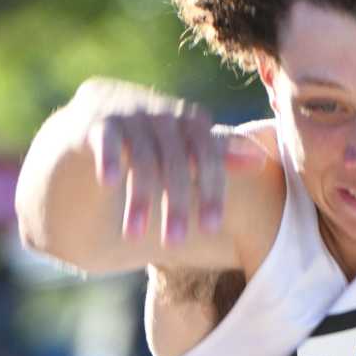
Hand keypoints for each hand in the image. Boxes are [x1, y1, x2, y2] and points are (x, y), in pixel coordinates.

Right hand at [88, 105, 269, 247]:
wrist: (94, 123)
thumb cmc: (152, 146)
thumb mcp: (184, 152)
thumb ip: (217, 155)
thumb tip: (261, 159)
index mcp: (188, 119)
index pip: (207, 154)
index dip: (211, 189)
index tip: (210, 227)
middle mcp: (161, 112)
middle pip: (175, 160)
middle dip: (176, 203)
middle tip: (175, 243)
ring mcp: (128, 113)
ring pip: (141, 158)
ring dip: (140, 199)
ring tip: (135, 236)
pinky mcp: (96, 119)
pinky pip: (107, 139)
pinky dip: (110, 159)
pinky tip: (109, 184)